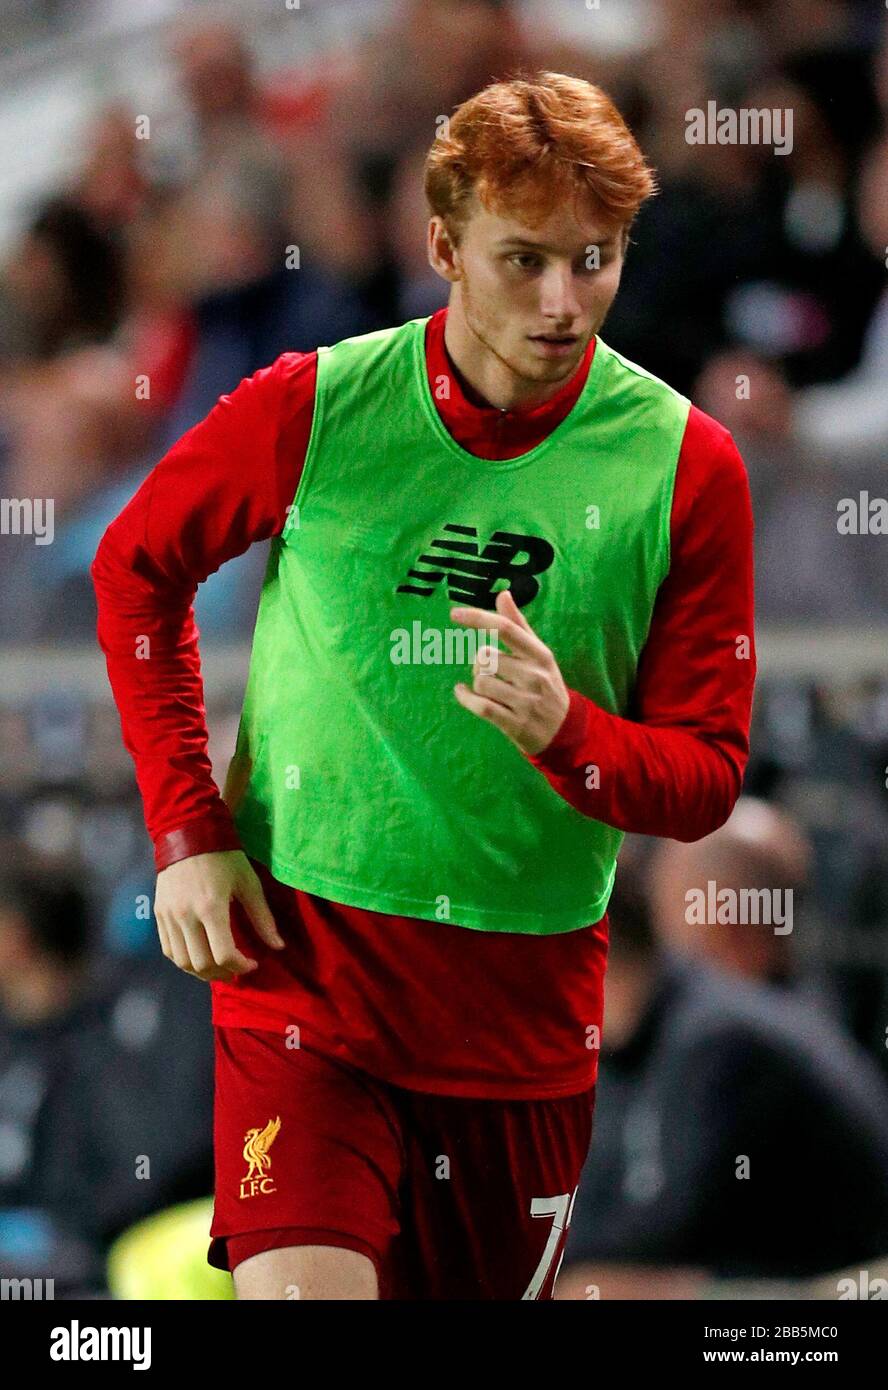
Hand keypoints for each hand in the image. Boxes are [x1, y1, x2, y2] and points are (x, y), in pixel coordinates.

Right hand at [154, 849, 284, 981]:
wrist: (188, 833)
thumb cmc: (224, 856)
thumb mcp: (248, 883)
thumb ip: (262, 917)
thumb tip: (278, 947)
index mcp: (211, 907)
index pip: (224, 954)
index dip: (241, 966)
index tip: (252, 963)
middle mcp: (186, 915)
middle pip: (202, 964)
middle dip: (223, 973)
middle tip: (237, 969)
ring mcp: (169, 916)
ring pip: (182, 961)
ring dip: (202, 972)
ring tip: (219, 968)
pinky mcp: (159, 914)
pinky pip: (169, 950)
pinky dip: (184, 961)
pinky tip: (200, 957)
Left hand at [451, 589, 569, 755]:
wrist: (564, 730)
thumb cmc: (546, 685)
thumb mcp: (539, 654)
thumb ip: (518, 625)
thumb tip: (503, 594)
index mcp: (540, 654)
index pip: (506, 628)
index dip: (478, 618)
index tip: (454, 614)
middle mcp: (534, 675)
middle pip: (485, 656)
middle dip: (478, 663)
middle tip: (487, 671)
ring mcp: (525, 701)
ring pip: (481, 681)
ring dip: (476, 684)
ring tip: (486, 688)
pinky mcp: (515, 724)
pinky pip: (480, 706)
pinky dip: (465, 698)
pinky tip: (462, 693)